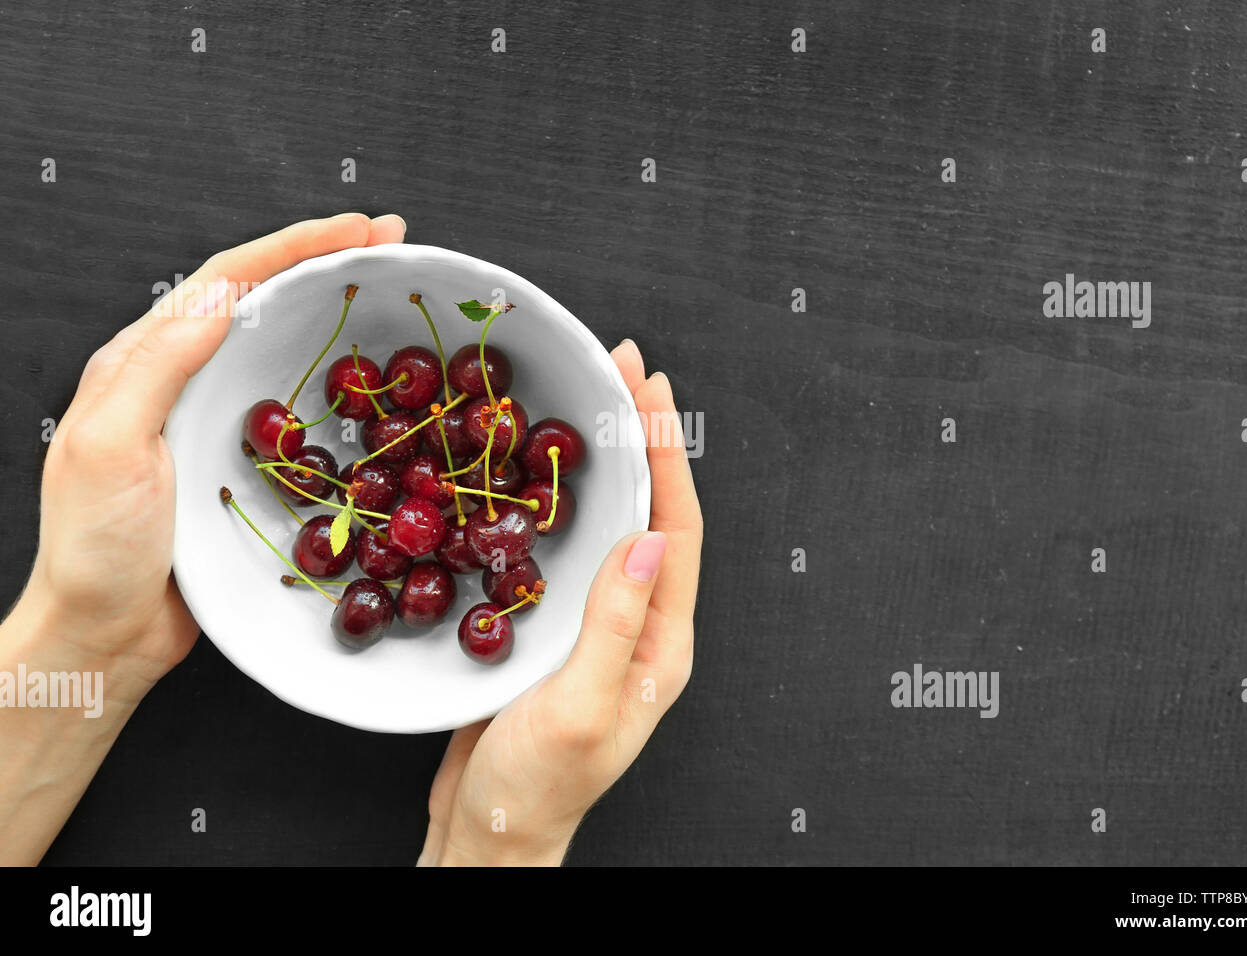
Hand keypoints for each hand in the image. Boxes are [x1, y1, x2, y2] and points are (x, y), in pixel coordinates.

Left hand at [0, 212, 404, 864]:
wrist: (108, 633)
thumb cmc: (95, 550)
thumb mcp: (109, 449)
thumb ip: (156, 369)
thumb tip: (220, 301)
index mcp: (143, 362)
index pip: (227, 280)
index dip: (296, 245)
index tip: (360, 230)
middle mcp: (181, 379)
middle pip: (262, 297)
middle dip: (326, 259)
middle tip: (392, 243)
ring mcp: (215, 419)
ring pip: (282, 343)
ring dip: (335, 308)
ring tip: (390, 290)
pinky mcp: (244, 461)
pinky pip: (297, 402)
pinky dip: (336, 377)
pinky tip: (369, 383)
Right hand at [418, 340, 702, 865]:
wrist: (490, 832)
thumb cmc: (535, 788)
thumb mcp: (579, 707)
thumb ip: (615, 624)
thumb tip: (652, 537)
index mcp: (660, 643)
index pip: (678, 531)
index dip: (667, 457)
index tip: (651, 391)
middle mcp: (639, 626)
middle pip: (651, 514)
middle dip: (644, 439)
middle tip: (623, 368)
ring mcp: (598, 624)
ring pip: (610, 524)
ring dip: (606, 461)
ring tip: (594, 399)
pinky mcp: (556, 627)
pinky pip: (569, 548)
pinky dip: (562, 500)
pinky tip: (540, 471)